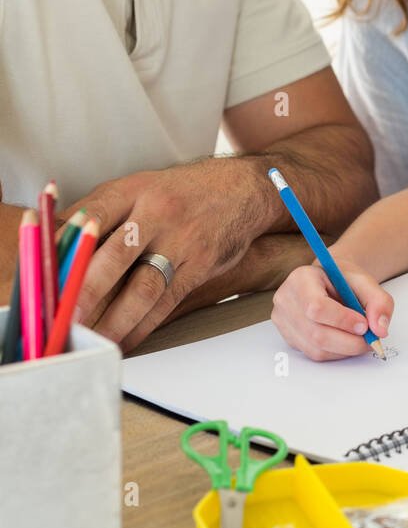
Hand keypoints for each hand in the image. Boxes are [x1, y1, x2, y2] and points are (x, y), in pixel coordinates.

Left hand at [56, 159, 269, 350]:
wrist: (241, 190)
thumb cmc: (179, 192)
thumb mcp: (139, 187)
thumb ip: (99, 212)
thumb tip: (55, 242)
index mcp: (133, 190)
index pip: (92, 216)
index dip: (67, 246)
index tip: (46, 274)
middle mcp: (157, 213)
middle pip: (115, 256)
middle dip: (86, 292)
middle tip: (66, 317)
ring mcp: (182, 241)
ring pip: (143, 287)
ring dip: (114, 320)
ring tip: (92, 340)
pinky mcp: (200, 266)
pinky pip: (167, 302)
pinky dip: (143, 326)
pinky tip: (125, 341)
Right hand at [271, 257, 392, 360]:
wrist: (328, 281)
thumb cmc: (342, 280)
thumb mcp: (365, 282)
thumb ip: (379, 302)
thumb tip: (380, 330)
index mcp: (301, 278)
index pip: (316, 306)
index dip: (342, 320)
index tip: (364, 325)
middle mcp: (286, 299)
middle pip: (316, 333)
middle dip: (348, 341)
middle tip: (369, 340)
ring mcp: (283, 320)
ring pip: (316, 348)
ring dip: (344, 349)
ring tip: (360, 340)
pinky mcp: (288, 337)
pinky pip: (314, 354)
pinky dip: (336, 353)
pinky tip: (346, 341)